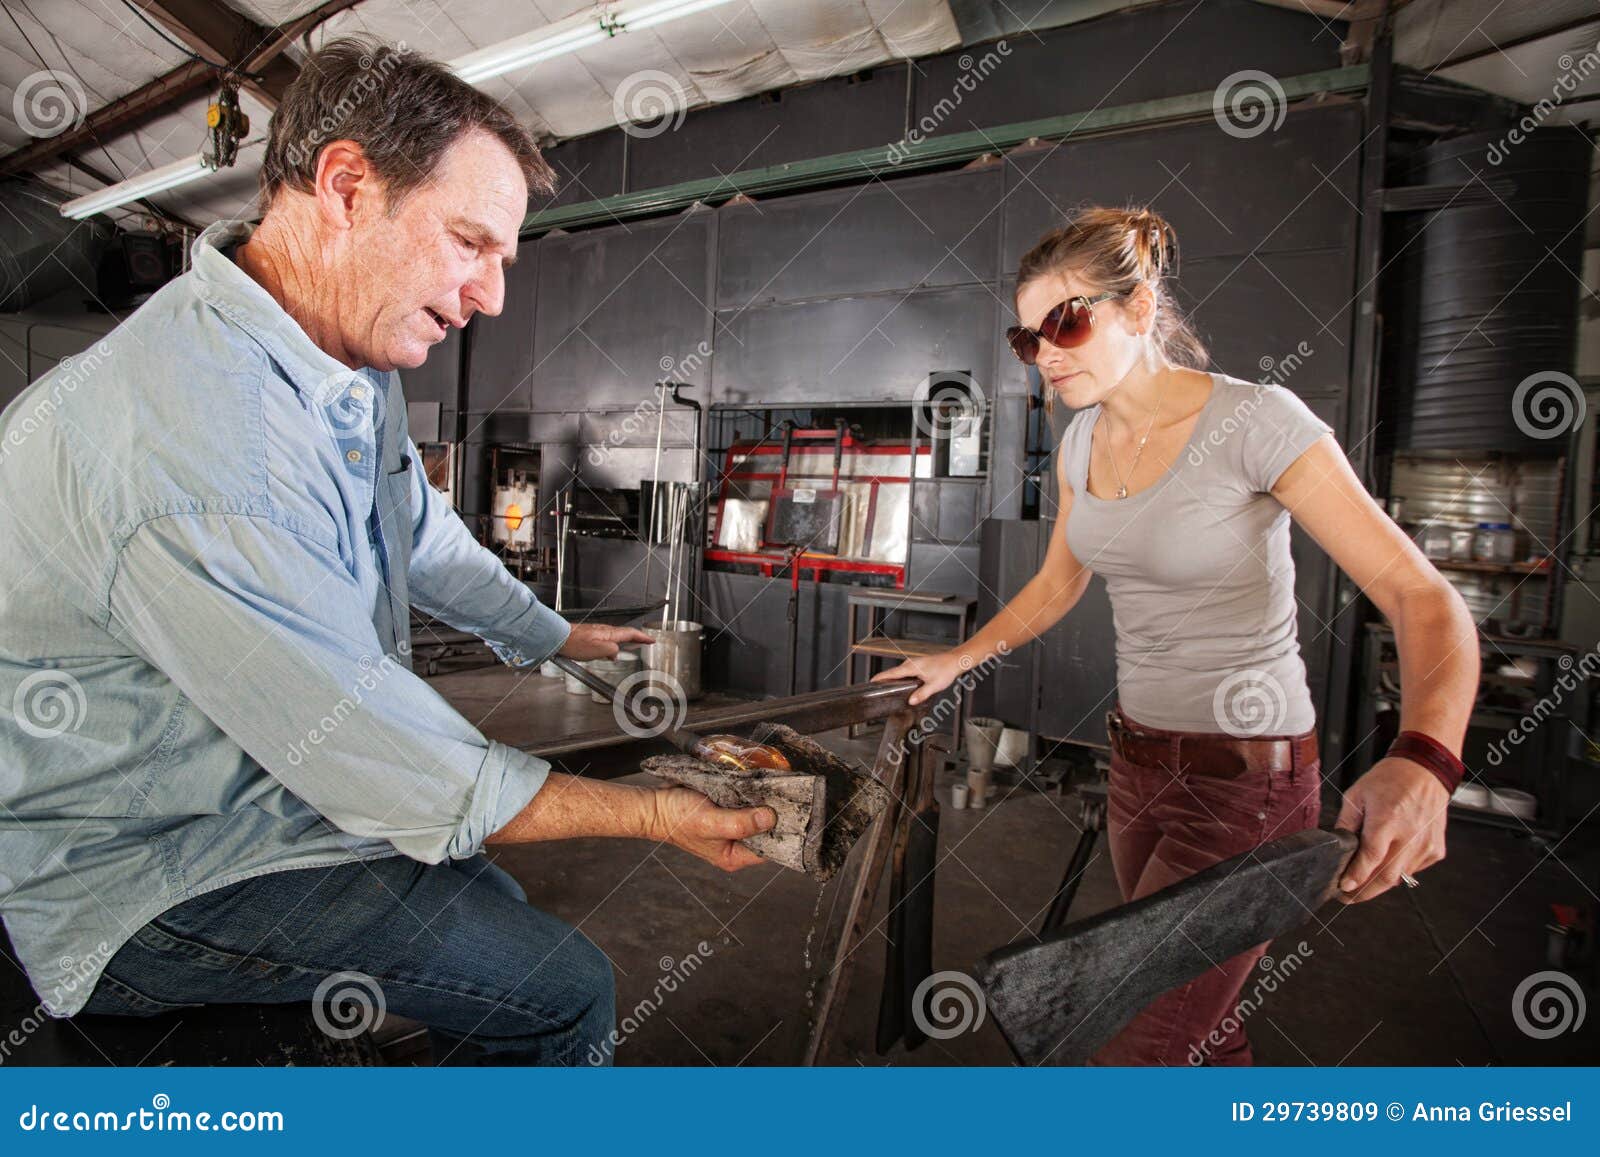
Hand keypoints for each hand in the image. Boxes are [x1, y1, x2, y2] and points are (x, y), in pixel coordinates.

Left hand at [560, 623, 653, 660]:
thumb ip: (611, 650)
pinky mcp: (590, 636)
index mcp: (609, 634)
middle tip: (645, 642)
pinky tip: (609, 653)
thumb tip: (617, 652)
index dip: (642, 637)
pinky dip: (614, 645)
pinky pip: (607, 640)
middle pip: (625, 634)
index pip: (630, 634)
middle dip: (637, 638)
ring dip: (626, 641)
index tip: (651, 640)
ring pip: (615, 637)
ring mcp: (597, 633)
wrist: (558, 638)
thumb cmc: (574, 644)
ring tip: (632, 647)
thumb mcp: (597, 650)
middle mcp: (604, 631)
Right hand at [648, 787, 775, 872]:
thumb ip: (740, 823)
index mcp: (734, 855)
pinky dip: (752, 791)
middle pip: (767, 830)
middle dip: (775, 812)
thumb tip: (770, 818)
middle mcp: (736, 843)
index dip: (783, 830)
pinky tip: (757, 781)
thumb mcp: (710, 822)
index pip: (771, 848)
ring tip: (774, 783)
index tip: (792, 810)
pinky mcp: (728, 809)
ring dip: (764, 799)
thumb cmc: (677, 818)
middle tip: (784, 791)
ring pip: (758, 813)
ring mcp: (732, 826)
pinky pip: (747, 801)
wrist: (654, 804)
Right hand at [871, 649, 970, 705]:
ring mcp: (914, 663)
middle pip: (893, 673)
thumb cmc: (946, 670)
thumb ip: (921, 694)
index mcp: (911, 667)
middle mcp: (910, 663)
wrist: (955, 661)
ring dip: (893, 679)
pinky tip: (904, 685)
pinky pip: (905, 671)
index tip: (871, 682)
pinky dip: (901, 677)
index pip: (890, 673)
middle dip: (884, 680)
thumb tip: (911, 701)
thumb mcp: (934, 685)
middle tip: (877, 690)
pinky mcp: (918, 665)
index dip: (879, 678)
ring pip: (899, 672)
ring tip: (888, 689)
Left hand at [1334, 756, 1448, 902]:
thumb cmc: (1389, 780)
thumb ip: (1346, 823)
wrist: (1424, 771)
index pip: (1371, 857)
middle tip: (1347, 897)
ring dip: (1379, 883)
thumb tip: (1337, 848)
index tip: (1342, 889)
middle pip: (1386, 878)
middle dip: (1364, 893)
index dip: (1356, 877)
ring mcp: (1425, 845)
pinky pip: (1412, 869)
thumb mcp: (1356, 795)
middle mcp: (1409, 836)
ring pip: (1399, 877)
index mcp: (1387, 820)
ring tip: (1363, 880)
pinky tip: (1388, 860)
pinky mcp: (1435, 850)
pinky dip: (1397, 871)